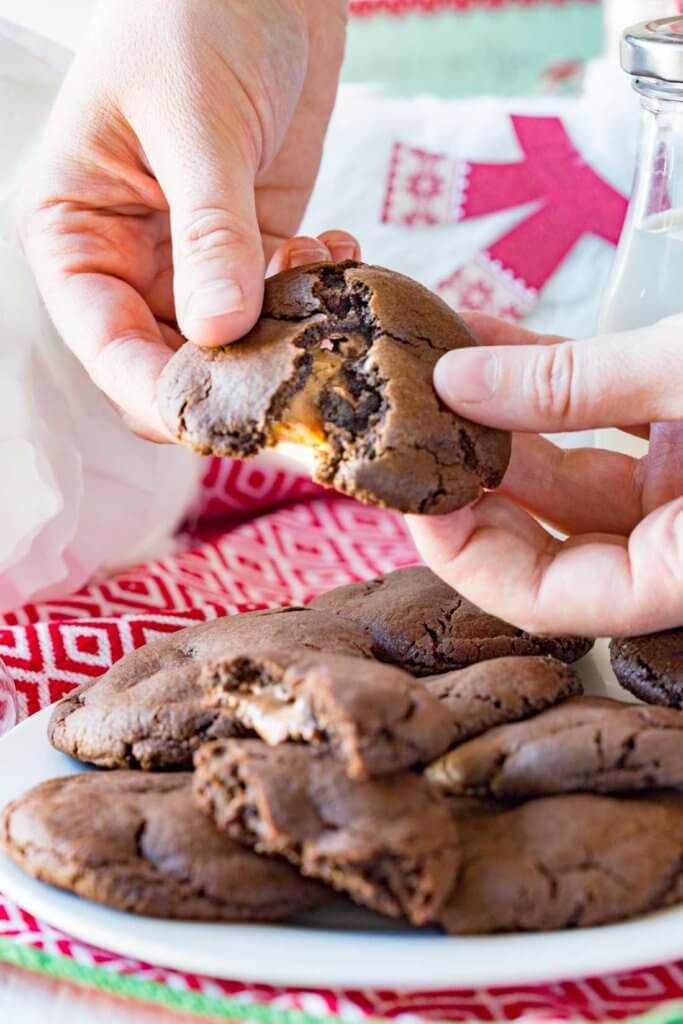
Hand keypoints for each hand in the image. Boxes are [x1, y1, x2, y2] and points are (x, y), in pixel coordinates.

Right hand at [20, 0, 348, 440]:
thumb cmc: (194, 14)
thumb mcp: (195, 122)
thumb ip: (209, 231)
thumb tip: (220, 332)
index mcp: (78, 233)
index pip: (104, 344)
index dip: (157, 393)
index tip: (221, 420)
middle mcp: (131, 259)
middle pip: (169, 362)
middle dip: (235, 379)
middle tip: (302, 377)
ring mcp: (195, 260)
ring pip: (233, 345)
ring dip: (286, 335)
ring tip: (321, 273)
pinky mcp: (255, 247)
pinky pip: (281, 304)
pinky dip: (315, 295)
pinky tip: (341, 248)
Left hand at [409, 312, 682, 636]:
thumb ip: (577, 385)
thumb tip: (457, 384)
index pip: (547, 600)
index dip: (465, 556)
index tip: (416, 496)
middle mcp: (679, 540)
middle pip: (549, 540)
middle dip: (474, 483)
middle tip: (412, 431)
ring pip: (574, 476)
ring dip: (503, 421)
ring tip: (436, 367)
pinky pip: (606, 421)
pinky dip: (553, 379)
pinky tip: (491, 340)